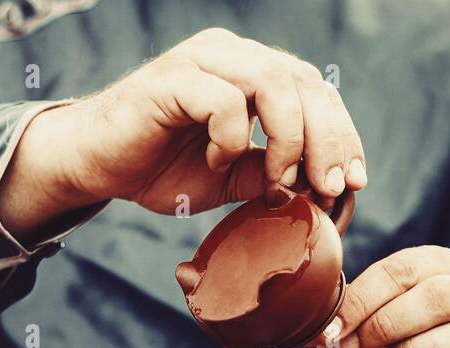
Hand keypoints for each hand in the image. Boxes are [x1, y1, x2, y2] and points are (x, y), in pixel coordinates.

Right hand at [0, 28, 367, 238]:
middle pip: (304, 82)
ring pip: (274, 83)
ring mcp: (203, 60)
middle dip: (327, 140)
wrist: (96, 165)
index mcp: (252, 72)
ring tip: (277, 183)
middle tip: (328, 188)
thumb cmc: (159, 168)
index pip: (315, 91)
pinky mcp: (172, 76)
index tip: (353, 181)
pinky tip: (213, 162)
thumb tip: (321, 189)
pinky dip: (231, 138)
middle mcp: (232, 55)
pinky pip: (225, 100)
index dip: (342, 134)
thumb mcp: (231, 178)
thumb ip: (271, 173)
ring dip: (289, 140)